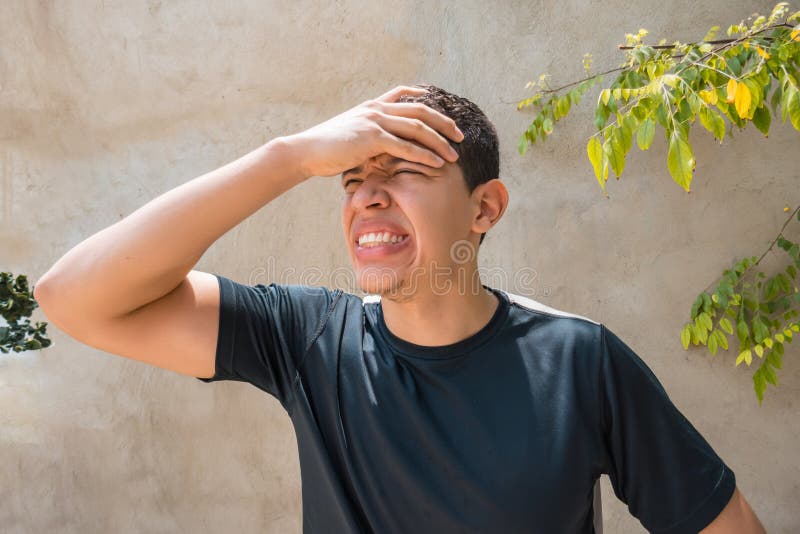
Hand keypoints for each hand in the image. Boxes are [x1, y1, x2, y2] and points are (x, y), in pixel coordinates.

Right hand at [283, 85, 464, 177]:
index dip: (424, 96)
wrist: (306, 151)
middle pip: (420, 110)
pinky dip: (424, 155)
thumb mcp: (350, 136)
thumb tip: (378, 149)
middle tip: (460, 135)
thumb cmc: (326, 149)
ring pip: (418, 128)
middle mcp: (376, 109)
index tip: (440, 105)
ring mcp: (375, 121)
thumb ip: (368, 136)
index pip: (403, 93)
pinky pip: (406, 146)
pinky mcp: (372, 138)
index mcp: (372, 106)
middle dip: (444, 123)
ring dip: (439, 142)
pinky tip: (437, 163)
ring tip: (454, 154)